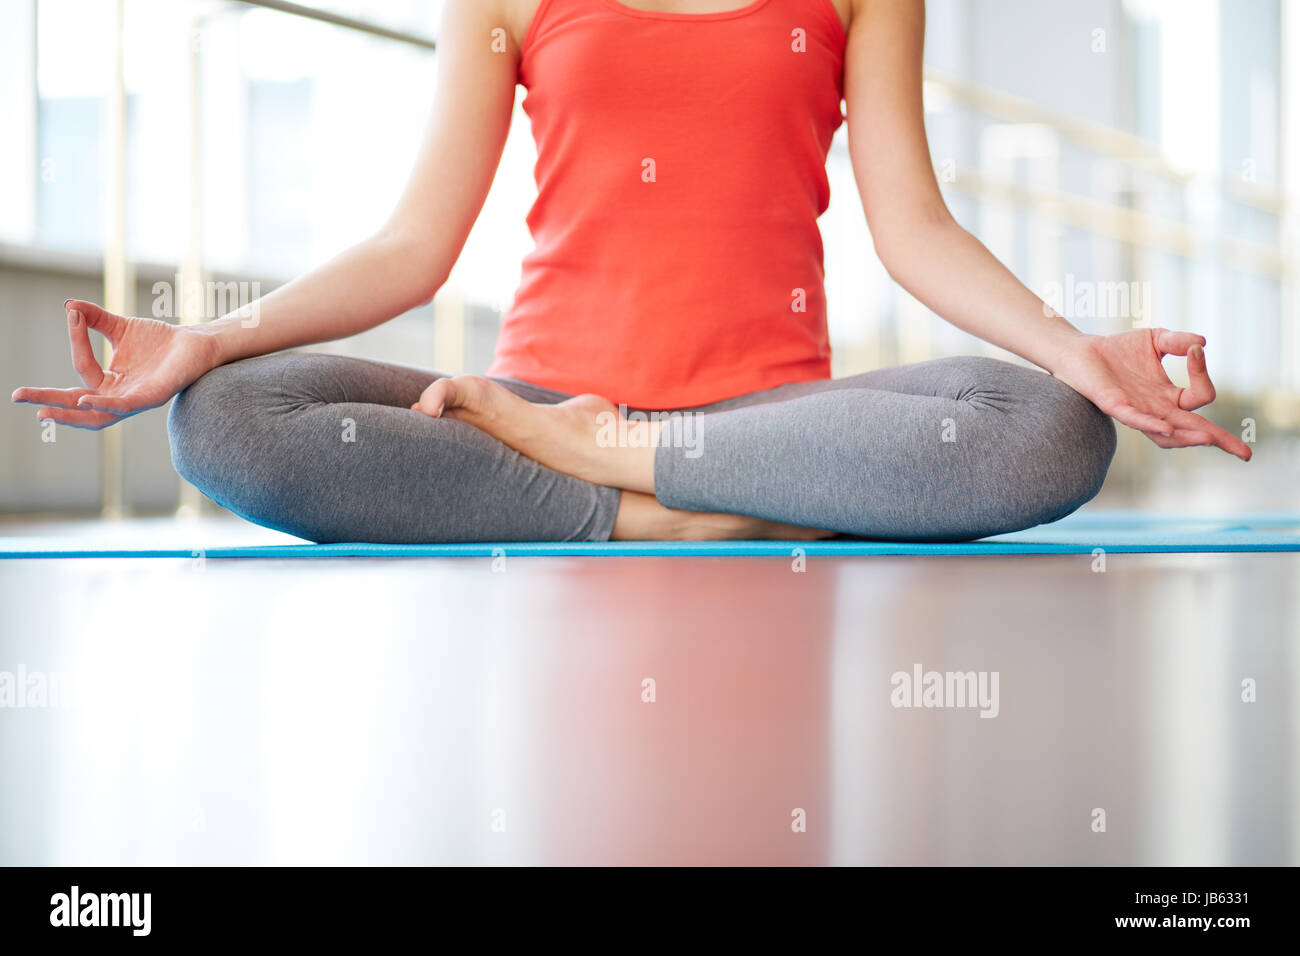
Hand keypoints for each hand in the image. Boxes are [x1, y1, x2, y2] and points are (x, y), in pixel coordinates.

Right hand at [11, 299, 220, 429]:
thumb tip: (68, 306)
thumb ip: (94, 319)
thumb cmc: (161, 340)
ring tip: (44, 411)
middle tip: (17, 395)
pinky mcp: (152, 398)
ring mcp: (135, 400)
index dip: (76, 341)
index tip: (72, 315)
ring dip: (70, 414)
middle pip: (77, 405)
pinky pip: (124, 406)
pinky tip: (87, 400)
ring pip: (96, 415)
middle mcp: (119, 396)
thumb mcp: (121, 328)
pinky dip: (104, 404)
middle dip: (47, 400)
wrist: (197, 343)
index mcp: (110, 382)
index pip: (81, 369)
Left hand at [1049, 329, 1249, 459]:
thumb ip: (1179, 341)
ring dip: (1187, 437)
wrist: (1081, 351)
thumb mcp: (1156, 340)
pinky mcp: (1113, 405)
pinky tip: (1166, 428)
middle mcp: (1155, 409)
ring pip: (1166, 435)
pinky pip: (1134, 419)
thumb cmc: (1119, 350)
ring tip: (1208, 439)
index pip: (1200, 397)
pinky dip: (1151, 424)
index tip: (1195, 350)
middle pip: (1192, 430)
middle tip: (1244, 453)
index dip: (1202, 373)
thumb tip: (1202, 343)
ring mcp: (1135, 411)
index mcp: (1168, 397)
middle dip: (1219, 440)